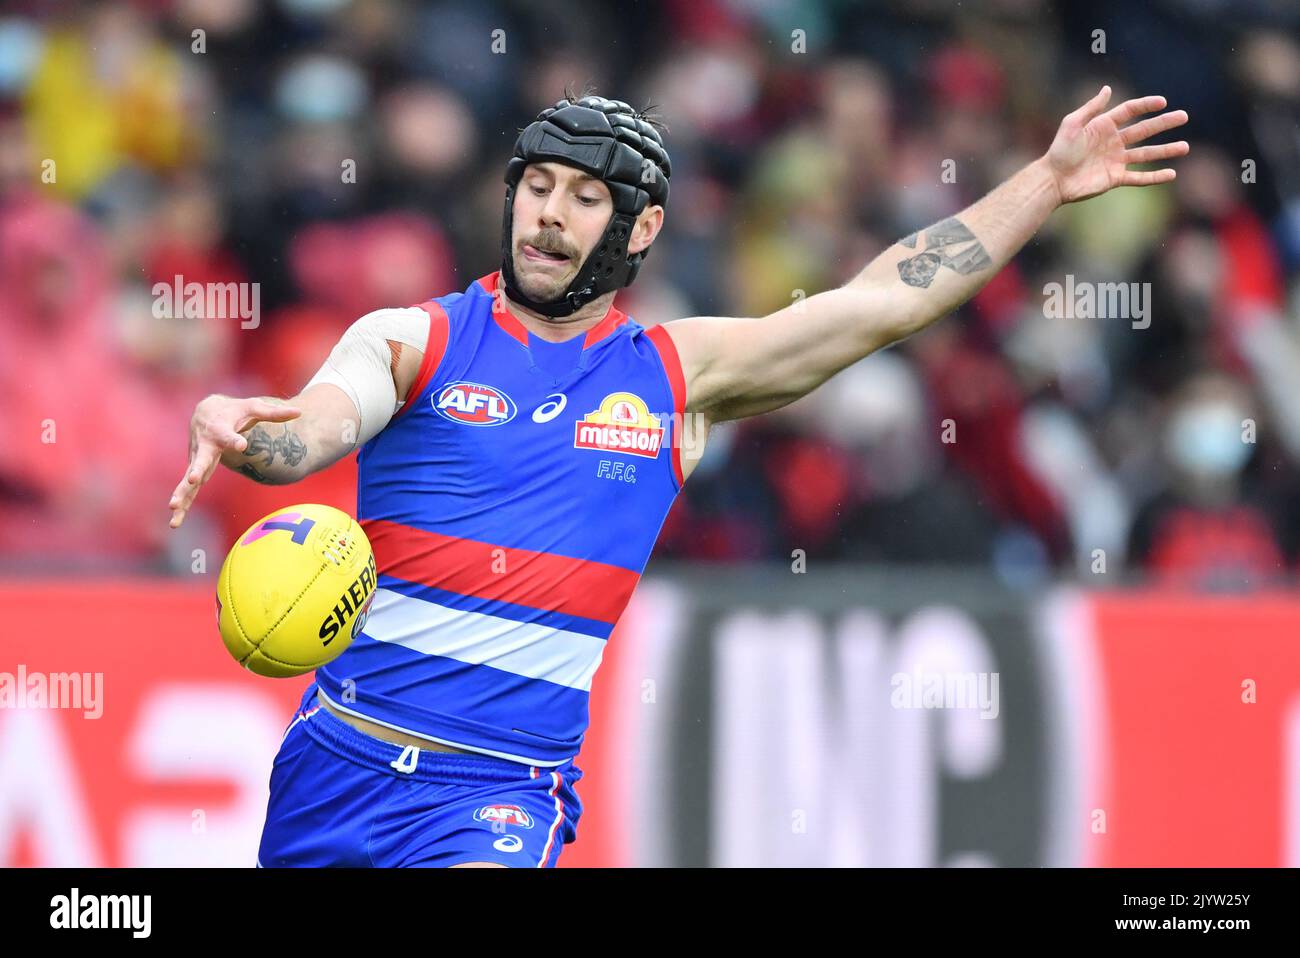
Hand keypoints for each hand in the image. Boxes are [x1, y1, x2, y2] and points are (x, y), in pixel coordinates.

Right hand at [168, 395, 300, 528]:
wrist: (205, 412)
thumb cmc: (234, 411)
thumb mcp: (254, 408)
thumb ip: (274, 413)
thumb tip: (299, 413)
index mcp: (220, 430)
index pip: (228, 435)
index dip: (235, 440)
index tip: (242, 444)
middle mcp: (205, 446)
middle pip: (201, 459)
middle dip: (197, 469)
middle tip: (193, 479)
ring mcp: (198, 460)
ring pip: (188, 479)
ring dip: (182, 493)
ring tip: (173, 507)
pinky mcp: (196, 471)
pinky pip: (188, 490)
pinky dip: (182, 504)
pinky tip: (175, 523)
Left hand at [1045, 85, 1188, 203]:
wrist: (1052, 179)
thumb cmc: (1059, 151)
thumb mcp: (1072, 124)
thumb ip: (1091, 108)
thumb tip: (1107, 88)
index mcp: (1104, 126)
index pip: (1130, 112)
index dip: (1146, 105)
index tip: (1163, 101)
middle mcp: (1113, 142)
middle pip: (1144, 130)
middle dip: (1164, 123)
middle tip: (1183, 116)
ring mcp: (1116, 161)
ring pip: (1146, 154)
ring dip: (1166, 150)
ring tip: (1185, 147)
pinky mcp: (1115, 178)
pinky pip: (1139, 178)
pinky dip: (1155, 177)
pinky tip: (1171, 174)